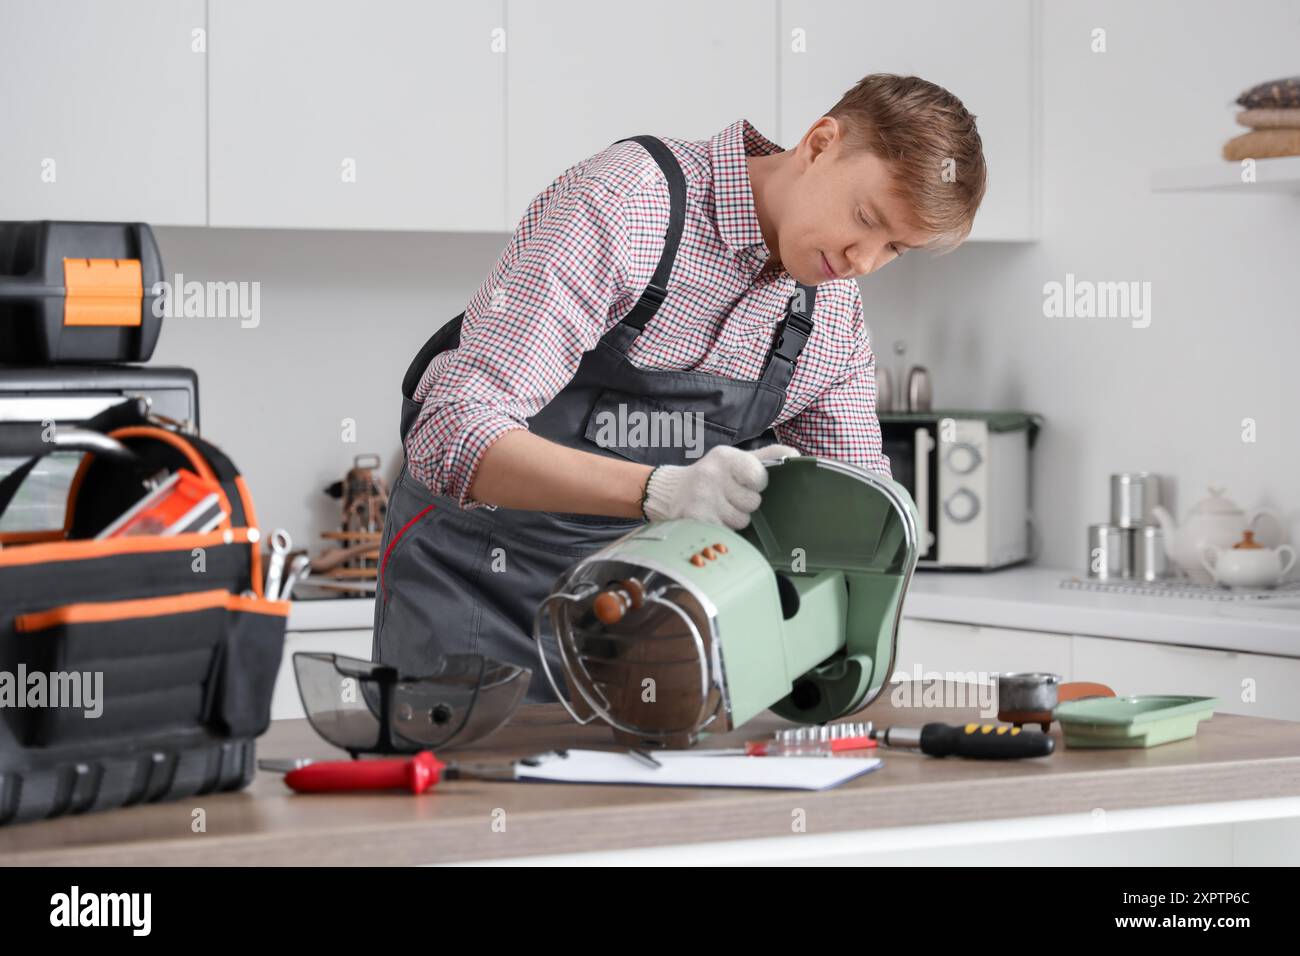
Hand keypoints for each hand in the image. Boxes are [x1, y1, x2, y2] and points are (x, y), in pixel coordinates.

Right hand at [642, 444, 798, 529]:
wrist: (671, 493)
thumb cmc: (713, 477)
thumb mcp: (736, 460)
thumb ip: (767, 457)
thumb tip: (796, 456)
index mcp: (725, 457)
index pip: (760, 477)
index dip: (756, 485)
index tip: (744, 484)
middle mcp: (711, 475)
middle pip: (753, 503)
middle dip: (745, 504)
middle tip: (728, 499)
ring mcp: (702, 499)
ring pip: (742, 521)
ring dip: (734, 519)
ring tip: (719, 510)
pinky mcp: (696, 520)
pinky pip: (728, 533)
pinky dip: (723, 531)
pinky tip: (712, 520)